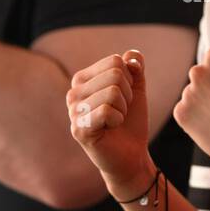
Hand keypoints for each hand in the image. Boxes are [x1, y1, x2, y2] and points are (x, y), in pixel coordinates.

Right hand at [68, 50, 153, 186]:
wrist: (131, 154)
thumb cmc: (130, 122)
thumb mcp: (136, 89)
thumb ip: (135, 67)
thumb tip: (130, 56)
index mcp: (83, 79)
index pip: (115, 61)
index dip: (129, 80)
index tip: (124, 97)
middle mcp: (73, 92)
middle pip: (115, 74)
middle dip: (128, 95)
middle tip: (120, 111)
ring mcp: (73, 111)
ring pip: (112, 92)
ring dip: (123, 109)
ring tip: (115, 121)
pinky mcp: (79, 129)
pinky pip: (107, 111)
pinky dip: (117, 120)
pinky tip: (110, 129)